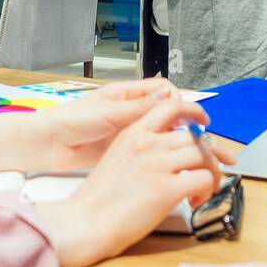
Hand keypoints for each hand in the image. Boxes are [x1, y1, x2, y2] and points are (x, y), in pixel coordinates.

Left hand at [34, 78, 234, 172]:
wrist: (48, 143)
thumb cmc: (71, 121)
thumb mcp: (107, 112)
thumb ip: (138, 107)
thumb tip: (167, 95)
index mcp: (129, 95)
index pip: (169, 95)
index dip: (187, 107)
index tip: (201, 121)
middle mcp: (134, 112)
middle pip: (175, 118)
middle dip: (198, 133)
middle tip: (218, 148)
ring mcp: (132, 132)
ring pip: (169, 137)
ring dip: (189, 149)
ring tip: (209, 164)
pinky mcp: (127, 151)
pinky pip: (156, 152)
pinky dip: (171, 159)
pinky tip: (182, 171)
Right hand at [36, 95, 220, 266]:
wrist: (87, 221)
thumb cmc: (98, 198)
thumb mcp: (117, 158)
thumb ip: (142, 149)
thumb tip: (170, 156)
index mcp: (133, 133)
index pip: (170, 106)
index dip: (194, 112)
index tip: (204, 123)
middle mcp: (147, 143)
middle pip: (195, 135)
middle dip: (209, 153)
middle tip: (207, 170)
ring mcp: (157, 164)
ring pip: (204, 155)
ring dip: (210, 173)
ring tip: (202, 189)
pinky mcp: (167, 189)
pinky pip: (203, 179)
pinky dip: (206, 190)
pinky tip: (194, 201)